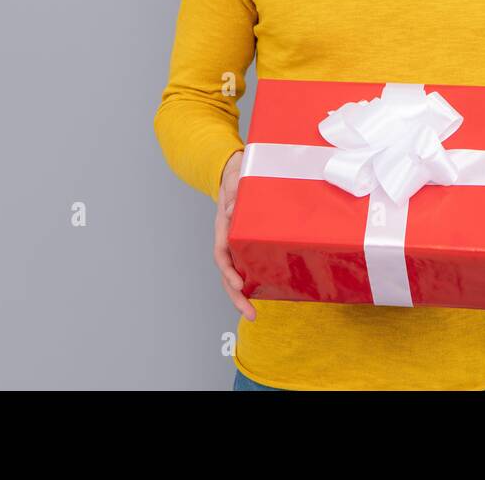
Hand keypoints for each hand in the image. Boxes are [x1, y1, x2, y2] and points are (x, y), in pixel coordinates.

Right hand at [214, 149, 255, 320]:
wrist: (234, 170)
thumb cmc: (235, 175)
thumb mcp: (234, 178)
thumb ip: (233, 192)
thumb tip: (230, 212)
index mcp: (223, 226)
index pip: (221, 254)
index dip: (228, 272)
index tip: (239, 286)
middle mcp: (227, 239)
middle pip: (227, 272)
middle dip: (235, 296)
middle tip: (249, 313)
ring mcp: (235, 243)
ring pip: (235, 273)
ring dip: (241, 295)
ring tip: (252, 313)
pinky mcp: (246, 243)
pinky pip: (247, 265)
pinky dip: (252, 281)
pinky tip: (264, 293)